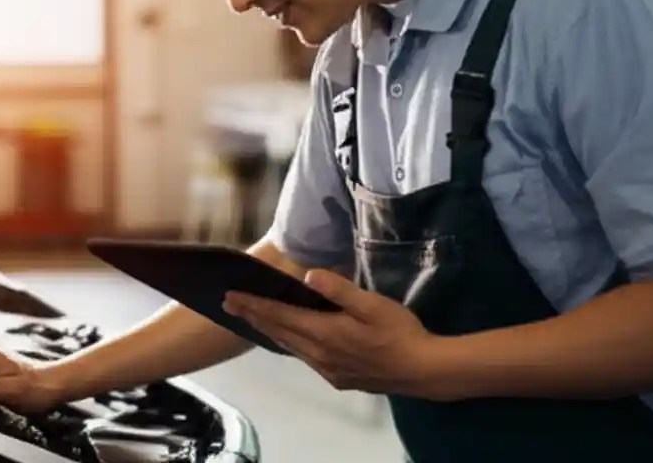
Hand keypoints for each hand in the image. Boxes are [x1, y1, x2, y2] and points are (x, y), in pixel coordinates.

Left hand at [223, 269, 448, 398]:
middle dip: (253, 316)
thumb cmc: (399, 331)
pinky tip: (289, 340)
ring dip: (269, 331)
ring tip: (253, 319)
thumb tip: (308, 274)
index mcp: (324, 332)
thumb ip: (339, 289)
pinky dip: (289, 344)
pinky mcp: (338, 378)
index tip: (230, 296)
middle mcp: (319, 354)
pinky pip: (304, 358)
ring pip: (289, 347)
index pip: (279, 315)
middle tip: (229, 305)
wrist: (423, 370)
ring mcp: (328, 369)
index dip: (253, 305)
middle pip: (278, 332)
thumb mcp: (372, 304)